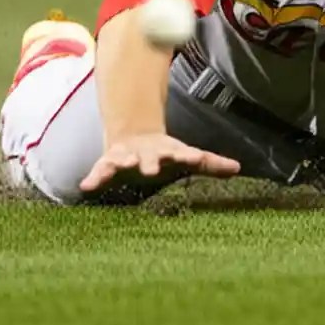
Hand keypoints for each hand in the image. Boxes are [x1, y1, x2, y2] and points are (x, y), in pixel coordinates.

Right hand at [79, 132, 240, 192]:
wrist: (134, 137)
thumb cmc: (166, 155)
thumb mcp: (187, 158)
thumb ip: (211, 164)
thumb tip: (238, 168)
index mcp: (169, 153)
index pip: (182, 154)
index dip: (189, 156)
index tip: (195, 157)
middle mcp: (147, 154)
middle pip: (151, 158)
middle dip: (151, 162)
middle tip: (152, 169)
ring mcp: (127, 157)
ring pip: (123, 160)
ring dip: (123, 162)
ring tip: (122, 164)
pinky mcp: (109, 163)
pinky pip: (99, 171)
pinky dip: (93, 178)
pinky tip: (86, 187)